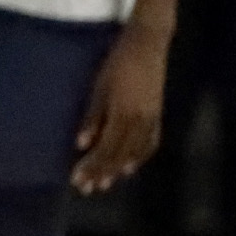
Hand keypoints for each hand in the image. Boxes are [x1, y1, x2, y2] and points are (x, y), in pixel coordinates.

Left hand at [70, 22, 170, 192]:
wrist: (148, 45)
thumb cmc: (117, 64)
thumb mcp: (99, 89)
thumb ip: (93, 118)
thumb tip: (81, 145)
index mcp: (123, 114)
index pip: (105, 148)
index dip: (92, 166)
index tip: (78, 180)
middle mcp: (140, 121)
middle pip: (119, 154)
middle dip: (102, 172)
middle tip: (87, 190)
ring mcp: (152, 118)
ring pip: (135, 151)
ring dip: (119, 168)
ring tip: (106, 183)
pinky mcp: (158, 114)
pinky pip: (150, 142)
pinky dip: (139, 157)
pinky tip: (130, 166)